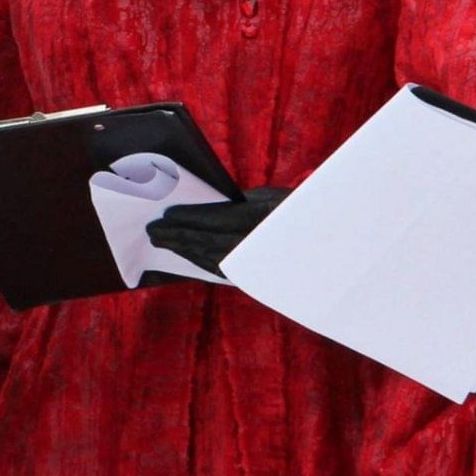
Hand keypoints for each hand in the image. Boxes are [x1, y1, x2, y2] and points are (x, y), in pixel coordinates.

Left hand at [145, 186, 288, 276]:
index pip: (216, 219)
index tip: (166, 215)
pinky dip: (199, 261)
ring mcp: (257, 265)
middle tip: (153, 231)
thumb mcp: (271, 198)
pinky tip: (184, 255)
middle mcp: (258, 245)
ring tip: (161, 241)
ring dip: (183, 250)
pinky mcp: (254, 277)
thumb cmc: (294, 211)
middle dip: (178, 236)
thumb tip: (205, 205)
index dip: (189, 218)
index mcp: (263, 220)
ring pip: (211, 260)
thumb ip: (239, 203)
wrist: (322, 244)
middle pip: (208, 242)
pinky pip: (221, 270)